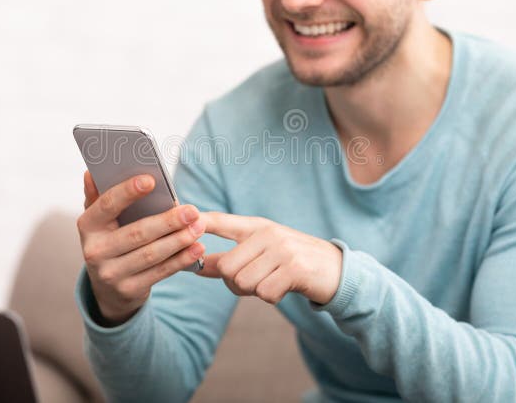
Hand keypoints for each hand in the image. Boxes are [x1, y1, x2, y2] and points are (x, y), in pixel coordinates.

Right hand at [78, 170, 206, 325]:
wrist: (108, 289)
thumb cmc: (110, 241)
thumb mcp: (100, 220)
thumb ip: (98, 196)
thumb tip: (91, 173)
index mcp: (88, 226)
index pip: (106, 205)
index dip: (128, 192)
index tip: (151, 180)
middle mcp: (95, 251)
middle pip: (136, 233)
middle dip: (167, 221)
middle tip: (192, 210)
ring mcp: (111, 274)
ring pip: (151, 254)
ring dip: (179, 240)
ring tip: (199, 226)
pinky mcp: (129, 290)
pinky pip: (160, 272)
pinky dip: (181, 259)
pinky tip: (197, 247)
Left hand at [196, 212, 342, 304]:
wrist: (336, 270)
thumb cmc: (292, 263)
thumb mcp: (261, 254)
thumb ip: (230, 258)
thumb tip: (194, 265)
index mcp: (257, 227)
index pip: (221, 221)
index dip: (199, 222)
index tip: (179, 220)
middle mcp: (267, 233)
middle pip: (226, 267)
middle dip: (235, 283)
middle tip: (257, 280)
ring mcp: (281, 248)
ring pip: (243, 282)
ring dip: (254, 291)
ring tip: (272, 282)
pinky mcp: (294, 267)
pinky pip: (264, 293)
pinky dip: (271, 297)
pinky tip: (285, 287)